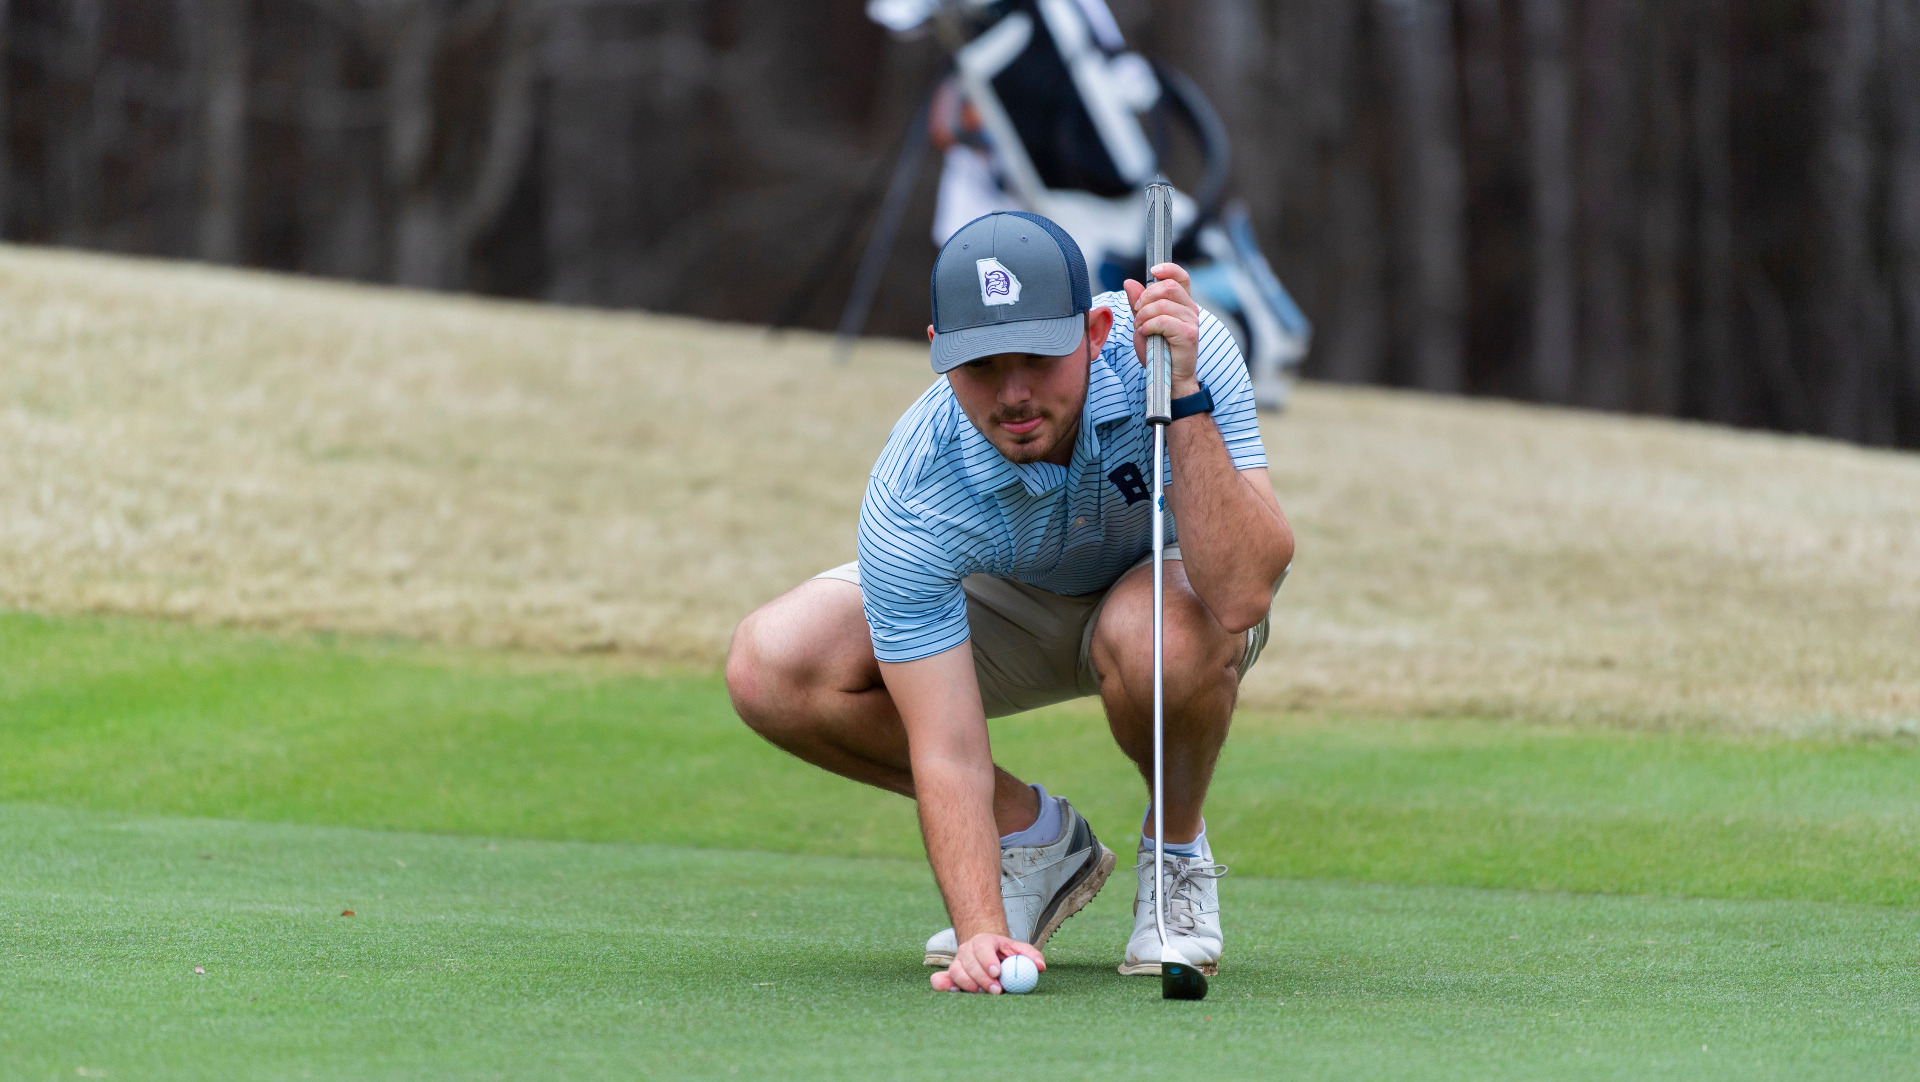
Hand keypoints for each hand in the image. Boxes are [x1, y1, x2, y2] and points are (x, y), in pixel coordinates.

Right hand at [929, 933, 1044, 993]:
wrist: (986, 952)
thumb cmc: (1004, 954)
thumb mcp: (1019, 950)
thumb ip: (1031, 957)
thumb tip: (1041, 967)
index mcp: (984, 941)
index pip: (983, 947)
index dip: (988, 960)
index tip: (997, 973)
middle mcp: (967, 950)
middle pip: (969, 962)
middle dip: (983, 978)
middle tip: (997, 991)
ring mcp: (956, 962)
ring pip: (956, 972)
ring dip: (968, 985)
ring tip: (983, 994)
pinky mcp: (950, 975)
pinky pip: (939, 980)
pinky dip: (944, 987)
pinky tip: (955, 993)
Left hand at [1124, 263, 1202, 398]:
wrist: (1168, 378)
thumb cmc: (1157, 352)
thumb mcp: (1143, 323)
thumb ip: (1138, 303)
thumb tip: (1129, 282)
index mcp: (1182, 304)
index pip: (1180, 276)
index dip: (1168, 269)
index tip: (1153, 271)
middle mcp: (1190, 309)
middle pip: (1168, 287)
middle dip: (1146, 297)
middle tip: (1137, 312)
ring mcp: (1191, 321)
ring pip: (1163, 304)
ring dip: (1144, 315)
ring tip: (1140, 327)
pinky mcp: (1188, 334)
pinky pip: (1163, 321)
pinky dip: (1148, 326)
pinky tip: (1145, 334)